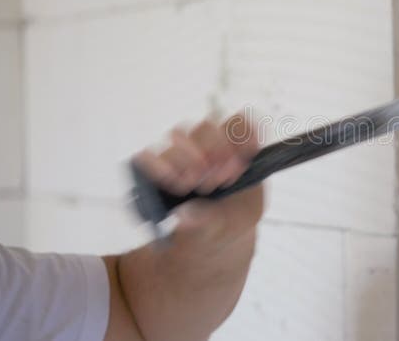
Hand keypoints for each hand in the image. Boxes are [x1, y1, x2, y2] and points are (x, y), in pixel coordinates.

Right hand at [104, 114, 263, 340]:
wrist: (191, 270)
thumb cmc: (221, 247)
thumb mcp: (228, 238)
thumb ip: (215, 223)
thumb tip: (189, 213)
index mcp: (246, 165)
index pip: (246, 129)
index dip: (240, 137)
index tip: (231, 163)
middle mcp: (217, 157)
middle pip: (211, 129)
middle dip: (206, 149)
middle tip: (204, 178)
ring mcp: (186, 163)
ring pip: (182, 140)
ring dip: (179, 156)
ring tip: (180, 183)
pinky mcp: (158, 175)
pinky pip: (151, 158)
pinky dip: (152, 163)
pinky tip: (153, 176)